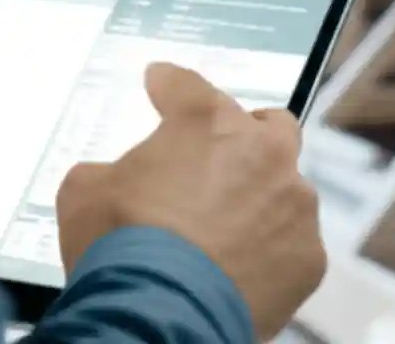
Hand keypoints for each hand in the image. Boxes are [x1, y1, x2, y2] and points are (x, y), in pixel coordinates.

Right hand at [56, 62, 326, 340]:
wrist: (160, 314)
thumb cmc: (120, 244)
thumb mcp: (85, 191)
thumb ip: (111, 171)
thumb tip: (118, 183)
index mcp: (207, 123)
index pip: (186, 86)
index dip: (167, 84)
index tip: (160, 81)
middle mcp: (262, 152)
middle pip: (268, 125)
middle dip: (244, 135)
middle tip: (217, 156)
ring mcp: (293, 205)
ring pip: (286, 189)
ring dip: (259, 199)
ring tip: (225, 230)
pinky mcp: (308, 258)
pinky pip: (292, 244)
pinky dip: (269, 252)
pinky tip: (240, 270)